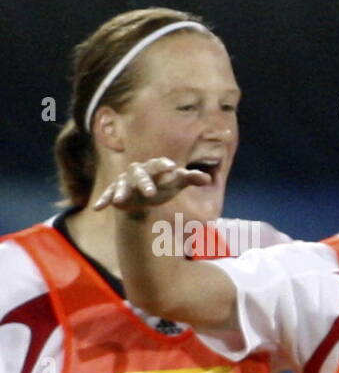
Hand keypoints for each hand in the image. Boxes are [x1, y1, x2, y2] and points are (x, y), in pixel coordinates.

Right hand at [91, 157, 210, 216]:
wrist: (145, 197)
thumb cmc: (163, 186)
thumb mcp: (176, 184)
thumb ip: (190, 179)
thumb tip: (207, 178)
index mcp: (153, 168)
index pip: (159, 164)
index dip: (163, 165)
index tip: (171, 167)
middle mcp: (137, 172)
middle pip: (140, 174)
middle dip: (144, 182)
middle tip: (151, 193)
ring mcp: (125, 181)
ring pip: (122, 184)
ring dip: (120, 191)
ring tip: (119, 200)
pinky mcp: (115, 192)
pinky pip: (108, 194)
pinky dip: (104, 200)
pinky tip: (97, 208)